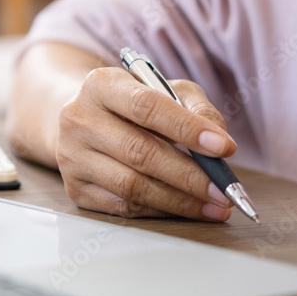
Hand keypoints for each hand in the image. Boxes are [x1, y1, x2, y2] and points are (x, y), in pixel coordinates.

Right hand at [55, 67, 237, 220]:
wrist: (85, 121)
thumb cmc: (133, 106)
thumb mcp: (166, 90)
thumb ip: (196, 108)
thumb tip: (221, 144)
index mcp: (101, 85)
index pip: (147, 106)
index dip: (188, 129)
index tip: (224, 148)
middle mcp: (79, 119)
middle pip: (139, 152)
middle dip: (190, 175)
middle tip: (224, 189)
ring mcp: (72, 156)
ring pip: (132, 186)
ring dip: (180, 200)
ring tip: (214, 206)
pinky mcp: (75, 189)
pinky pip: (124, 207)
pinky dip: (161, 211)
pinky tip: (185, 209)